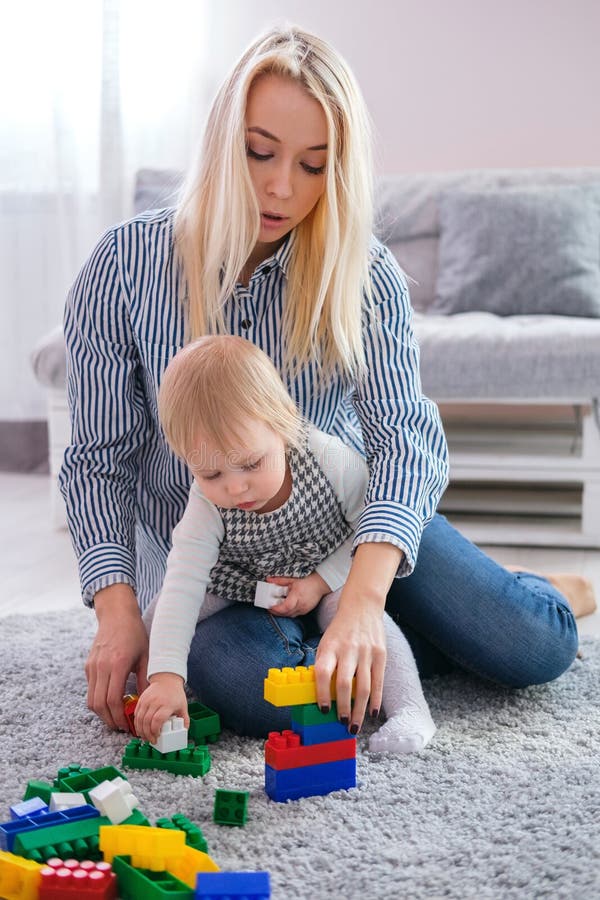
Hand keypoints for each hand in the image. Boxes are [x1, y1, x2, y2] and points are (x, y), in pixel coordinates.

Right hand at [86, 584, 148, 730]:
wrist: (116, 615)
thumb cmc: (134, 634)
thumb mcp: (146, 655)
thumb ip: (146, 679)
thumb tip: (148, 701)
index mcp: (118, 664)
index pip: (113, 700)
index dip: (119, 716)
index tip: (128, 725)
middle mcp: (102, 667)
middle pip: (99, 704)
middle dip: (110, 720)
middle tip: (121, 726)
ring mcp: (92, 667)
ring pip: (91, 700)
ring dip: (102, 713)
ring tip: (115, 718)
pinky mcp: (88, 666)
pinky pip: (90, 690)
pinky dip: (98, 700)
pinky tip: (110, 702)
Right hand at [134, 673, 188, 744]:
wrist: (167, 679)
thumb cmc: (175, 693)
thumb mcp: (183, 706)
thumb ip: (185, 719)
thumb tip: (184, 731)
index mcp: (167, 704)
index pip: (158, 720)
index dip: (155, 730)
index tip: (157, 737)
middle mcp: (156, 702)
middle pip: (147, 721)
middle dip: (147, 734)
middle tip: (151, 740)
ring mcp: (147, 700)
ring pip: (140, 718)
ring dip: (140, 730)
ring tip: (145, 737)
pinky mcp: (141, 699)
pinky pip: (136, 713)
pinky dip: (136, 723)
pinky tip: (140, 729)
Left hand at [266, 572, 329, 616]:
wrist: (320, 584)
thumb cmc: (307, 581)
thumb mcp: (292, 579)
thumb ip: (280, 581)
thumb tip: (269, 580)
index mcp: (297, 595)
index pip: (286, 606)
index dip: (277, 609)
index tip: (270, 607)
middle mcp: (301, 604)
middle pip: (286, 613)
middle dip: (276, 612)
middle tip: (270, 608)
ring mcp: (304, 609)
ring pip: (290, 615)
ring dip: (282, 613)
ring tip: (276, 608)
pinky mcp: (306, 611)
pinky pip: (295, 615)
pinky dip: (289, 613)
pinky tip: (286, 608)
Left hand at [315, 585, 386, 734]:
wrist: (362, 607)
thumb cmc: (340, 631)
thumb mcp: (326, 643)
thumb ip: (324, 665)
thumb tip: (320, 695)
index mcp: (330, 646)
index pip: (323, 672)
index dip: (322, 693)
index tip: (323, 710)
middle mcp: (348, 649)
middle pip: (344, 684)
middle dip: (343, 708)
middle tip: (342, 724)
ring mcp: (366, 652)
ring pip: (363, 687)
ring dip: (359, 710)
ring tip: (354, 725)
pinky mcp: (381, 654)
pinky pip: (378, 681)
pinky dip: (376, 700)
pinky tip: (373, 713)